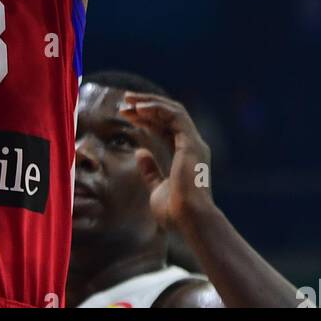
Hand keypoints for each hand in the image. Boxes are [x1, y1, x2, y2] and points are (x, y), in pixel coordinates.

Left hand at [119, 91, 213, 229]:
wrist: (191, 221)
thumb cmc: (176, 213)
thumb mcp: (157, 189)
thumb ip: (151, 171)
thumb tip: (140, 153)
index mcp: (186, 157)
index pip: (166, 128)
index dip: (146, 118)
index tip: (126, 114)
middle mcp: (193, 147)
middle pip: (169, 116)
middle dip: (147, 105)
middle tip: (126, 99)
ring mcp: (194, 144)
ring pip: (173, 111)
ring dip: (150, 102)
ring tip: (129, 99)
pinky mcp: (191, 143)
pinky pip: (175, 116)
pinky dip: (157, 108)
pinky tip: (139, 108)